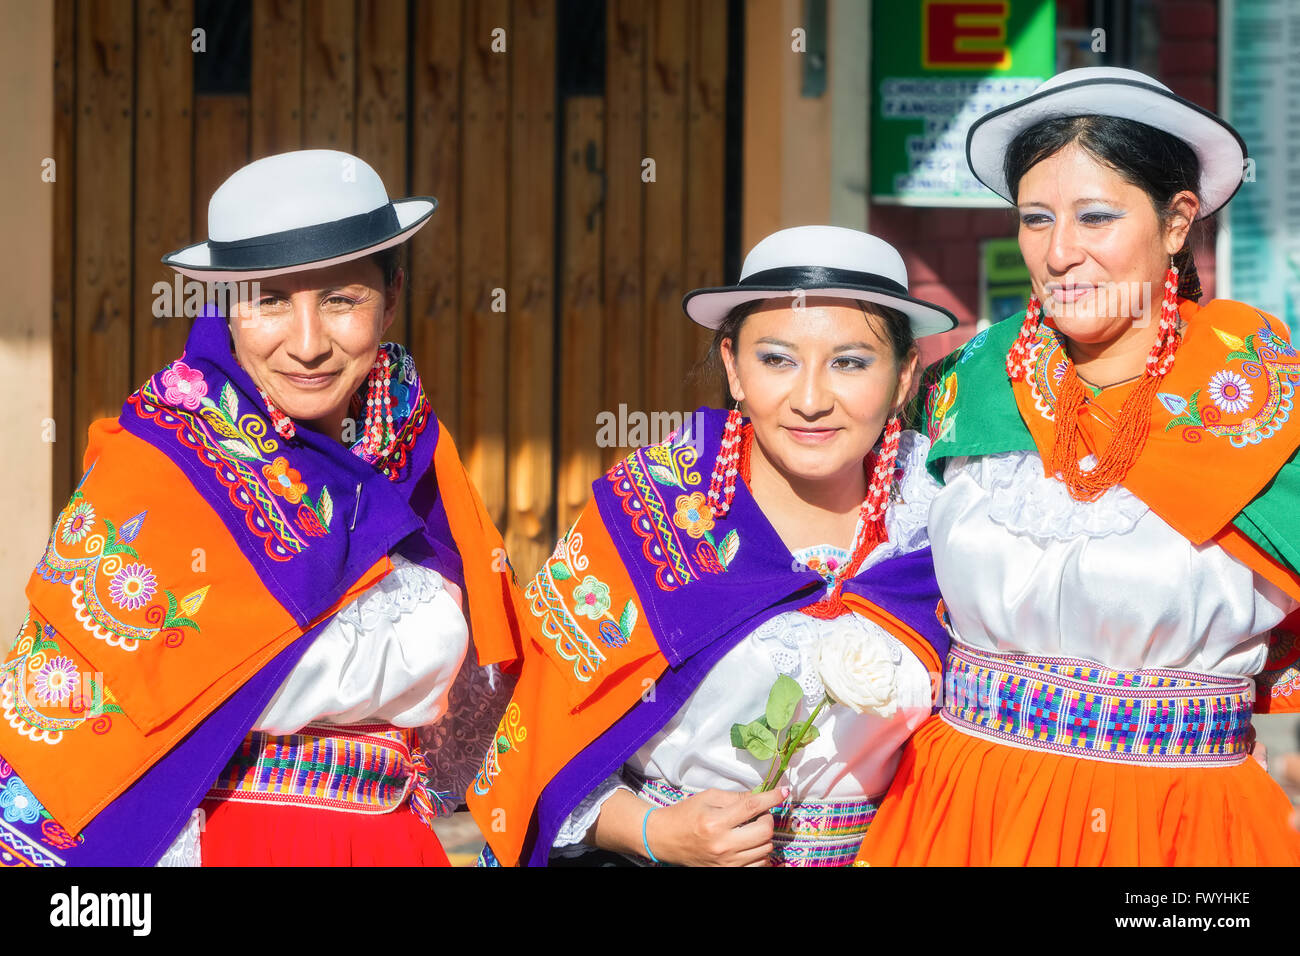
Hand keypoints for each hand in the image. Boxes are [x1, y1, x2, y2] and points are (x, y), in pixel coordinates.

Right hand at [644, 786, 787, 866]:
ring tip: (751, 828)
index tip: (783, 791)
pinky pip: (759, 865)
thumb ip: (736, 797)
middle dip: (767, 819)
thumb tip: (761, 796)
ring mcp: (726, 862)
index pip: (752, 807)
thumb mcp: (708, 797)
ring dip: (764, 836)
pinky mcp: (727, 872)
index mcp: (716, 822)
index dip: (771, 797)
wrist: (665, 838)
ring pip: (765, 849)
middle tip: (759, 813)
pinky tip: (750, 844)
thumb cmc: (685, 814)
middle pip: (764, 831)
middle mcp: (723, 845)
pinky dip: (760, 853)